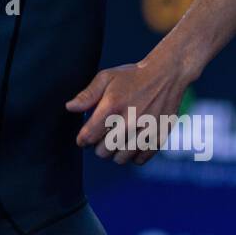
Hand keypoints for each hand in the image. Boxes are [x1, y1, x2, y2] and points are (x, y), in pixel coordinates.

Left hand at [65, 60, 192, 165]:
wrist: (166, 75)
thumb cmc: (132, 76)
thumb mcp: (106, 78)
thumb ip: (87, 95)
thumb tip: (70, 107)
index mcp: (112, 106)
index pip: (89, 135)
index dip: (83, 140)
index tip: (84, 139)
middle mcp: (129, 120)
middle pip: (104, 151)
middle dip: (98, 147)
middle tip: (102, 138)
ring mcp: (145, 130)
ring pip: (121, 158)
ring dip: (115, 153)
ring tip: (116, 142)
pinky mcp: (159, 136)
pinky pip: (140, 159)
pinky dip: (133, 157)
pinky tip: (131, 145)